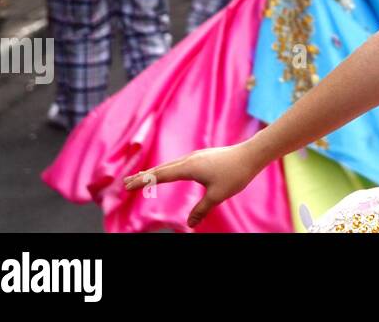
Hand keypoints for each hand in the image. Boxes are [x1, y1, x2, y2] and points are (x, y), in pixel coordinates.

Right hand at [123, 142, 264, 227]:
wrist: (251, 154)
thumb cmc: (235, 174)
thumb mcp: (217, 196)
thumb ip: (201, 210)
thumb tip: (190, 224)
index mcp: (189, 167)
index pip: (160, 175)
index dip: (144, 181)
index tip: (128, 186)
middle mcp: (190, 159)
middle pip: (162, 168)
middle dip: (144, 176)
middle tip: (127, 182)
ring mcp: (197, 156)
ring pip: (170, 164)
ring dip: (155, 171)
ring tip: (143, 177)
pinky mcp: (203, 156)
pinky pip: (179, 163)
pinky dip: (167, 168)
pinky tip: (168, 172)